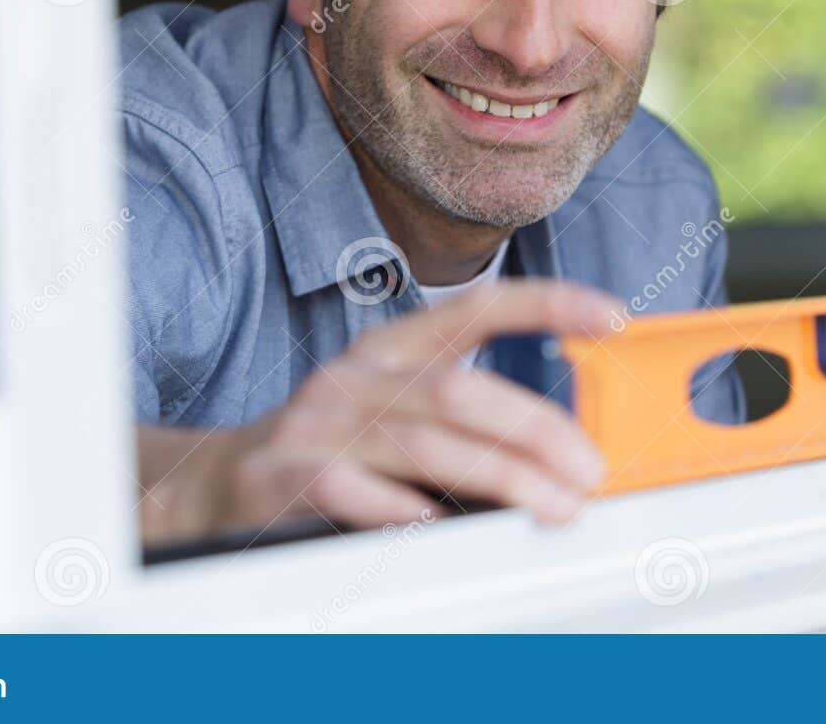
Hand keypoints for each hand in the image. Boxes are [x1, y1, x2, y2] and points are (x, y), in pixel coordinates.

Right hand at [137, 279, 614, 543]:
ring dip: (497, 475)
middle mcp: (360, 374)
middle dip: (536, 428)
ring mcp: (320, 422)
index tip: (609, 316)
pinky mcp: (282, 472)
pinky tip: (434, 521)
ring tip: (552, 505)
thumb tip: (564, 454)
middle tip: (588, 468)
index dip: (547, 304)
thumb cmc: (329, 449)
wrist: (216, 484)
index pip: (478, 307)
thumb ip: (468, 422)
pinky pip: (345, 485)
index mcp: (395, 349)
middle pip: (461, 387)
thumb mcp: (398, 415)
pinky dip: (394, 506)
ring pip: (421, 439)